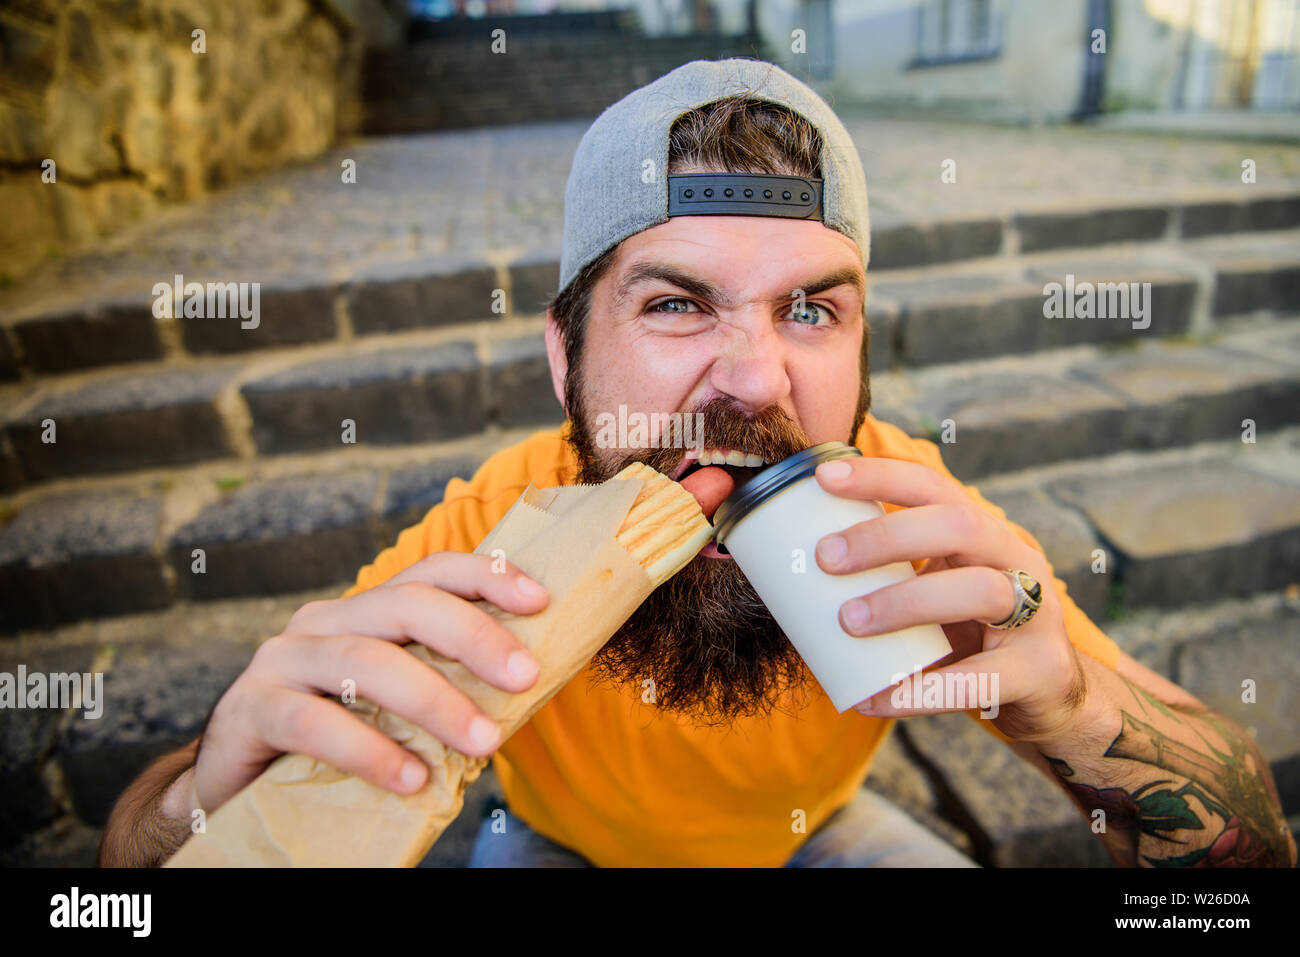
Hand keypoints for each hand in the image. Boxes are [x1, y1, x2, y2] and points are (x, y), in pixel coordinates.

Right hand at [193, 553, 548, 812]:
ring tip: (485, 743)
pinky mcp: (251, 709)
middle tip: (526, 678)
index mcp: (367, 611)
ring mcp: (284, 659)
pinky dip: (369, 750)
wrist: (237, 781)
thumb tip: (528, 689)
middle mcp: (326, 620)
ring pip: (367, 662)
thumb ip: (444, 685)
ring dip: (435, 702)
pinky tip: (411, 778)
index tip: (540, 601)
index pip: (430, 574)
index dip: (485, 578)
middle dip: (474, 636)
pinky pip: (314, 723)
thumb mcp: (395, 704)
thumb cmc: (339, 738)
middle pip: (406, 606)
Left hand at [812, 457, 1086, 741]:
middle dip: (887, 535)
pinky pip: (979, 680)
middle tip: (826, 558)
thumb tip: (790, 574)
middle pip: (960, 524)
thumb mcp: (936, 590)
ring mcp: (1034, 615)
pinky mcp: (1037, 671)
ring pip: (979, 591)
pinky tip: (875, 698)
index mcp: (981, 534)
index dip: (881, 476)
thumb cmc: (972, 633)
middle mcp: (1014, 560)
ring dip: (905, 602)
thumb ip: (888, 576)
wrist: (1048, 695)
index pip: (933, 487)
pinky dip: (923, 691)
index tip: (823, 478)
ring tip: (847, 621)